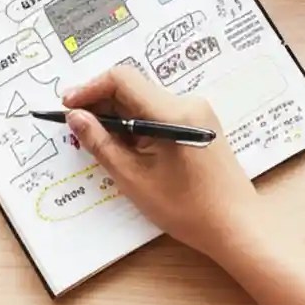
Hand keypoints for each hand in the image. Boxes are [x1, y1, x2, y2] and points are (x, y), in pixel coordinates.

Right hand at [62, 67, 256, 256]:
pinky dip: (136, 124)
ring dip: (117, 116)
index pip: (122, 79)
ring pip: (144, 101)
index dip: (89, 88)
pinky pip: (158, 113)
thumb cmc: (188, 208)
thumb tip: (76, 117)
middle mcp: (186, 103)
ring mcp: (196, 112)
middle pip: (132, 88)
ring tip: (99, 144)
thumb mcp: (133, 178)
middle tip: (77, 129)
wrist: (236, 225)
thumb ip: (101, 143)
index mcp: (171, 112)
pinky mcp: (198, 123)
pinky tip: (125, 149)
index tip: (68, 106)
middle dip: (100, 104)